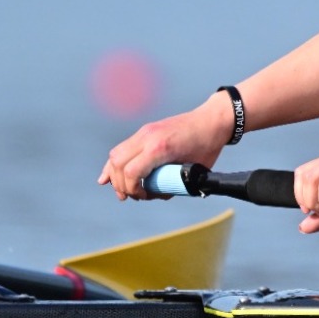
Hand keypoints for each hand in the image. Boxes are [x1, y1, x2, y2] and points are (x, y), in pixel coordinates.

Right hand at [99, 95, 231, 199]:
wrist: (212, 120)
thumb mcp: (195, 170)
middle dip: (121, 185)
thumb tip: (157, 194)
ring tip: (121, 191)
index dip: (133, 189)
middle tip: (131, 197)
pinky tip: (106, 178)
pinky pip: (122, 148)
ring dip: (114, 175)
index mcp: (160, 148)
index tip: (143, 196)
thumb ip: (175, 184)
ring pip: (116, 155)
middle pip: (119, 164)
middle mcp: (148, 137)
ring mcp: (144, 132)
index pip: (132, 172)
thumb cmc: (207, 146)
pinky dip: (114, 163)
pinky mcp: (145, 131)